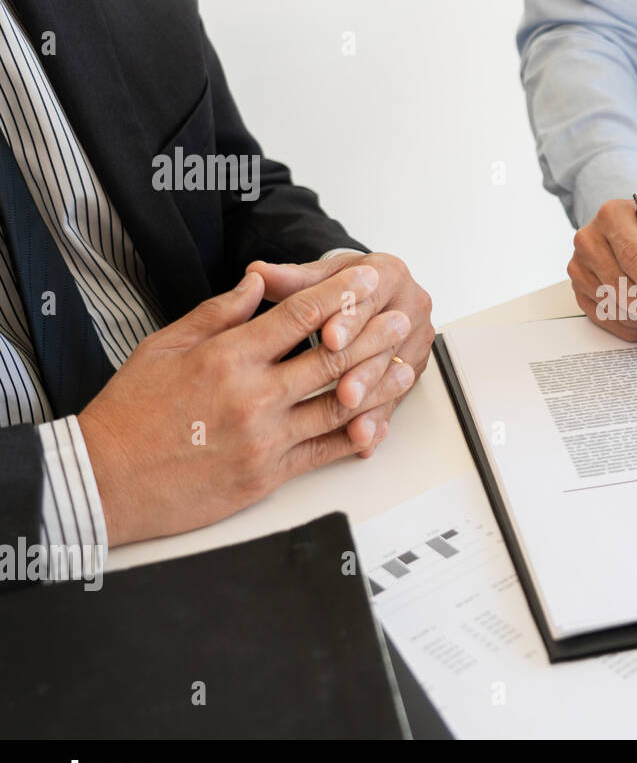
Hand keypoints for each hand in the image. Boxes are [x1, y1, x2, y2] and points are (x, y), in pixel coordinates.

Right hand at [80, 266, 415, 545]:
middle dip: (373, 335)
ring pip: (339, 406)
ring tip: (405, 366)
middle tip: (402, 319)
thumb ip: (218, 313)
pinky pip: (324, 452)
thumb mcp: (164, 346)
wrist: (105, 482)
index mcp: (227, 357)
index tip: (367, 280)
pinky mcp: (268, 475)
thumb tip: (259, 281)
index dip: (340, 294)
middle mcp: (252, 396)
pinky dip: (356, 437)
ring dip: (378, 384)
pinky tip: (377, 423)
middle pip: (331, 358)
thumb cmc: (130, 413)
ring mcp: (265, 438)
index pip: (298, 316)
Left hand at [248, 251, 434, 457]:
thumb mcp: (314, 278)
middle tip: (344, 390)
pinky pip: (395, 398)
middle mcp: (411, 306)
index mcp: (391, 274)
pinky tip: (362, 437)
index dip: (348, 320)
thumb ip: (289, 280)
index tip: (329, 338)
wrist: (363, 296)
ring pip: (393, 375)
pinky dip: (377, 419)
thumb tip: (257, 273)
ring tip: (353, 421)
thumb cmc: (336, 287)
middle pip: (386, 342)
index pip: (370, 299)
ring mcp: (415, 340)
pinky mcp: (412, 369)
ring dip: (373, 401)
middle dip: (363, 369)